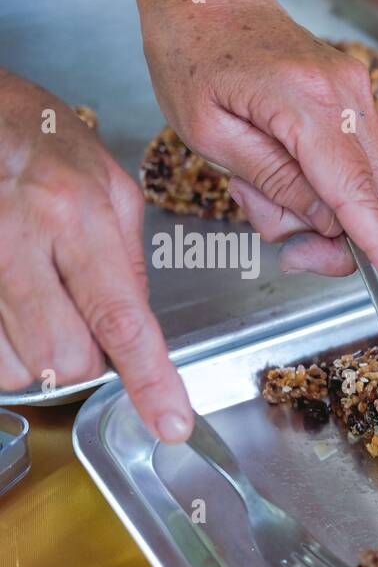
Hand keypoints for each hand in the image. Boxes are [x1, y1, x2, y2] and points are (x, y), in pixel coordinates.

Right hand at [0, 71, 191, 440]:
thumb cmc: (45, 144)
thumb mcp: (111, 189)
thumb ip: (129, 265)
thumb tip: (137, 335)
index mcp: (75, 215)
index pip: (121, 318)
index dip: (149, 380)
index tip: (171, 422)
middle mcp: (16, 240)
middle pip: (65, 357)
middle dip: (85, 357)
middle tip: (81, 315)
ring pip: (18, 365)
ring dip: (39, 352)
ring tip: (39, 299)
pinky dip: (6, 345)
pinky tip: (14, 304)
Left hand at [130, 0, 377, 308]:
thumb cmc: (192, 54)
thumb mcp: (208, 134)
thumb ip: (274, 184)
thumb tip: (327, 225)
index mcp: (307, 104)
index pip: (359, 196)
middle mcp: (347, 98)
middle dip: (340, 240)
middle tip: (287, 249)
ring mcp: (358, 96)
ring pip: (371, 189)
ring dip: (325, 212)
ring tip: (262, 189)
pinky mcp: (357, 100)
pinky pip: (360, 166)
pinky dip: (327, 187)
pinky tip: (282, 170)